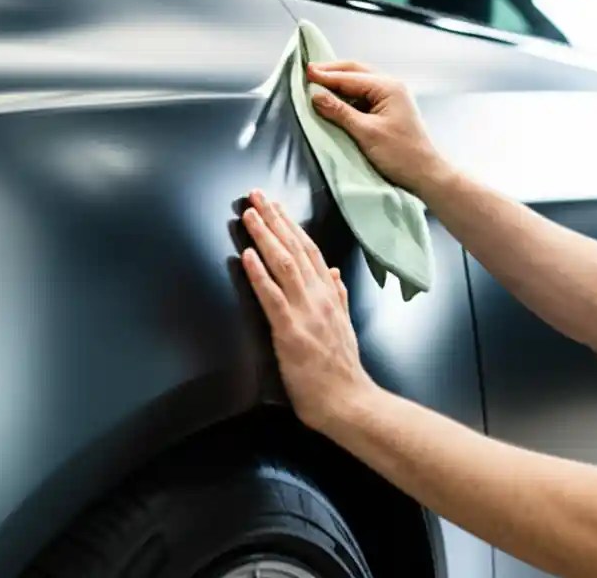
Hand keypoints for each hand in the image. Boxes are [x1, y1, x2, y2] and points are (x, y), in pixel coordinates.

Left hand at [240, 189, 377, 432]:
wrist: (349, 401)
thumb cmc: (342, 369)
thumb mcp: (344, 324)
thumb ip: (338, 296)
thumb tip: (331, 271)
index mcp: (329, 294)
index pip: (309, 249)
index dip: (290, 223)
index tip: (274, 204)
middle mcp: (319, 296)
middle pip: (294, 248)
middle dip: (273, 219)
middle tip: (254, 194)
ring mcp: (305, 312)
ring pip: (283, 265)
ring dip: (264, 237)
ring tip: (248, 215)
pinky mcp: (291, 331)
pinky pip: (273, 297)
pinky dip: (259, 274)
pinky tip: (247, 255)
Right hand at [306, 61, 448, 194]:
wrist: (425, 173)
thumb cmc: (400, 154)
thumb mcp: (366, 133)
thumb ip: (339, 112)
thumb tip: (316, 95)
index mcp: (388, 87)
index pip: (350, 76)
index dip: (326, 75)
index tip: (304, 72)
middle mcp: (390, 86)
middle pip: (355, 72)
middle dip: (331, 72)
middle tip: (308, 73)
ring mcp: (390, 97)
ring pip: (359, 83)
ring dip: (338, 83)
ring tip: (316, 85)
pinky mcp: (387, 110)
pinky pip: (362, 96)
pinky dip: (346, 96)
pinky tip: (333, 101)